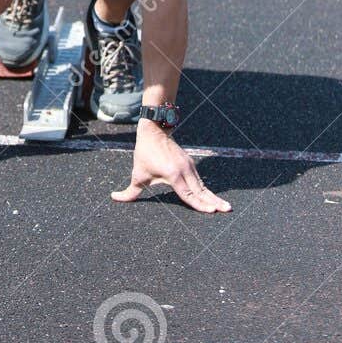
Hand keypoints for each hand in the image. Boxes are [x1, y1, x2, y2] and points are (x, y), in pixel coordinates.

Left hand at [111, 120, 230, 211]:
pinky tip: (213, 198)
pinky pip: (199, 180)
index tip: (212, 211)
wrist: (154, 131)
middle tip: (227, 210)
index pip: (189, 194)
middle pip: (201, 191)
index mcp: (174, 175)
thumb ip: (129, 192)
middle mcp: (185, 171)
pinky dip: (206, 190)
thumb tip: (114, 198)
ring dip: (213, 196)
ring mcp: (189, 166)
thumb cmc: (144, 154)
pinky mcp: (190, 164)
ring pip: (202, 186)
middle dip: (214, 201)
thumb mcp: (137, 174)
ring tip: (225, 207)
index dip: (200, 204)